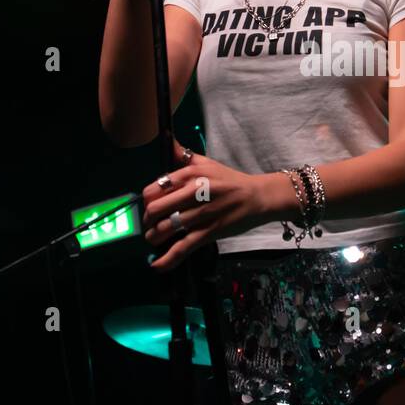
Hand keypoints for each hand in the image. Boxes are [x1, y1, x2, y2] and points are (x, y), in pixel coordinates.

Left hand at [138, 138, 275, 269]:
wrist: (258, 196)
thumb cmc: (231, 180)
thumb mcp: (207, 163)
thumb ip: (183, 155)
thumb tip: (167, 139)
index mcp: (190, 174)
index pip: (155, 188)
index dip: (146, 200)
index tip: (149, 206)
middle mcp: (193, 192)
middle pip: (155, 209)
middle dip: (146, 220)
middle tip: (149, 224)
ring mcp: (201, 214)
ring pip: (165, 228)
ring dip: (153, 237)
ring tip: (154, 239)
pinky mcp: (210, 232)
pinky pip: (184, 247)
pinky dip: (168, 259)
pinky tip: (157, 265)